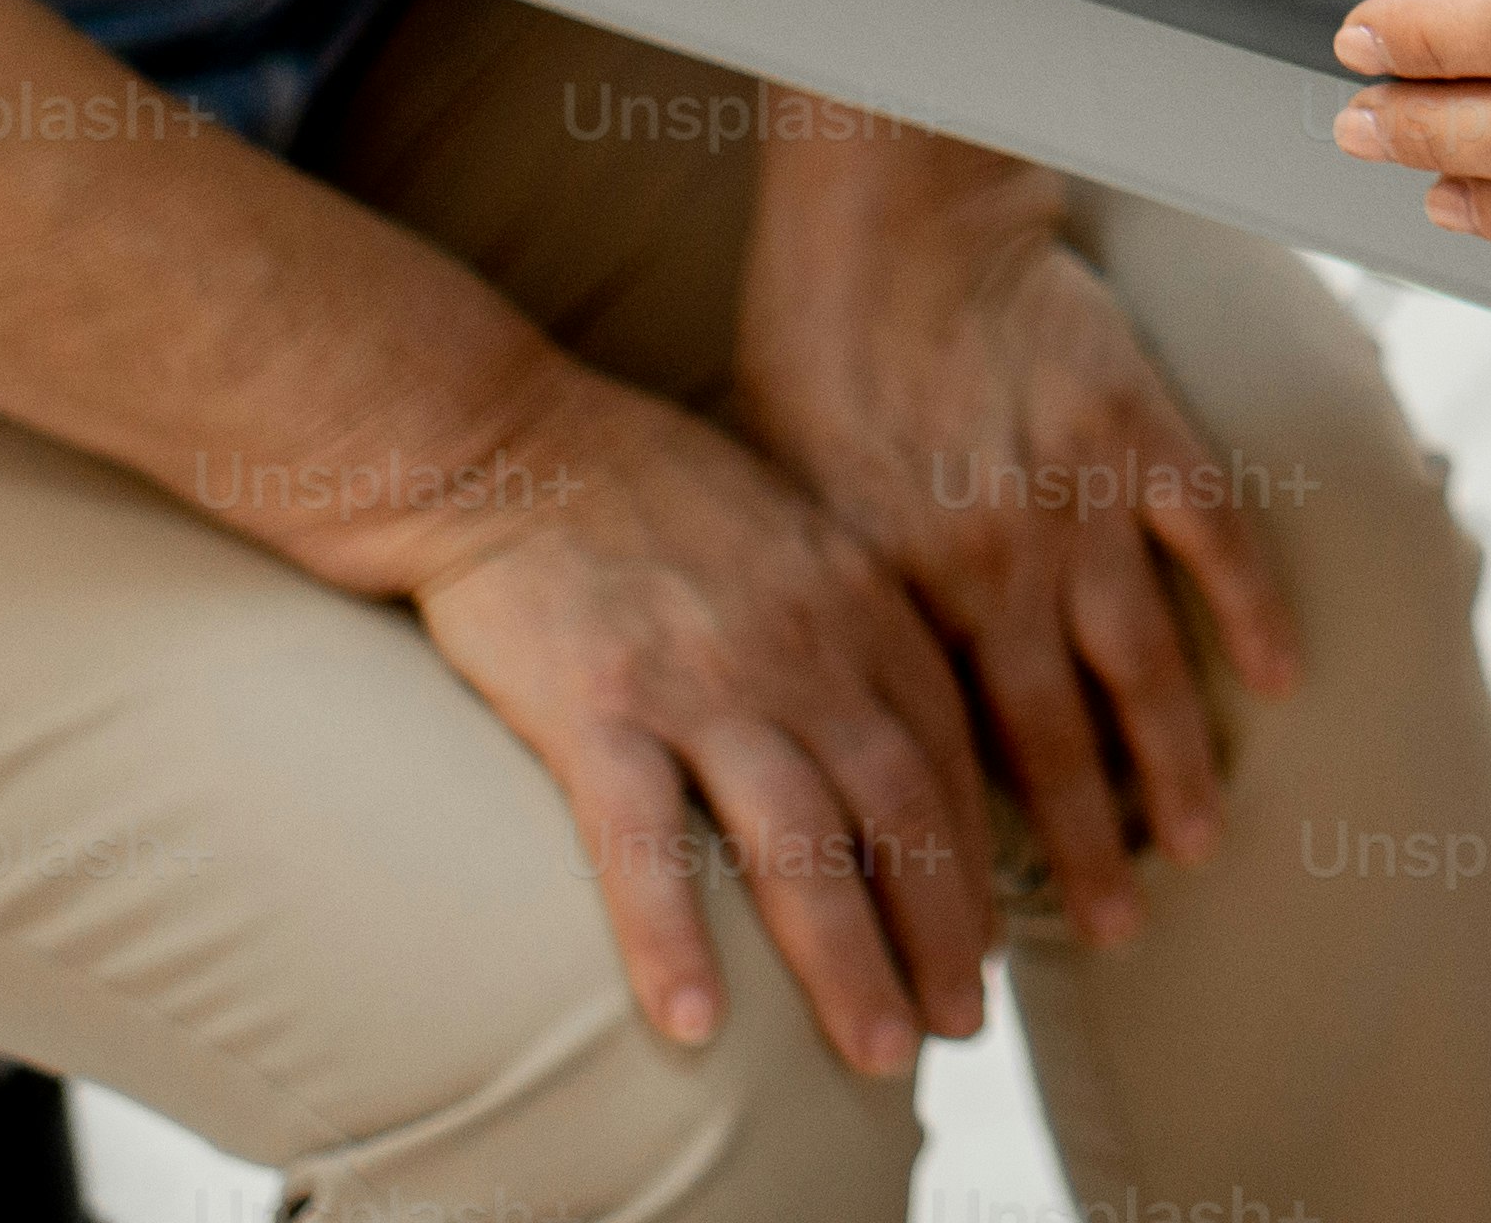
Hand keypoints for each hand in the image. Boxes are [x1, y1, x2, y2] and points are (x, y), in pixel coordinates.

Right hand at [399, 362, 1001, 1079]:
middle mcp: (803, 643)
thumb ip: (847, 621)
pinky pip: (644, 844)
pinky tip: (697, 1022)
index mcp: (858, 598)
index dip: (974, 854)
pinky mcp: (596, 706)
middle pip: (900, 809)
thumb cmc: (640, 492)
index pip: (947, 748)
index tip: (988, 940)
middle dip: (945, 928)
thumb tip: (887, 723)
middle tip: (963, 1024)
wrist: (502, 440)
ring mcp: (702, 678)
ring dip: (850, 958)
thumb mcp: (786, 533)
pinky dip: (673, 937)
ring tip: (882, 1051)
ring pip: (801, 842)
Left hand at [730, 121, 1306, 950]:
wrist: (890, 220)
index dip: (967, 852)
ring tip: (1202, 845)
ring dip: (1177, 766)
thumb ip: (840, 604)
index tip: (985, 929)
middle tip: (1122, 932)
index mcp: (897, 596)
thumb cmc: (812, 349)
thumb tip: (839, 710)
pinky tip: (1278, 678)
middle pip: (1055, 744)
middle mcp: (992, 571)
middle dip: (1090, 851)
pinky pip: (1213, 540)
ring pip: (1143, 667)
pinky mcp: (1141, 434)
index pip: (943, 760)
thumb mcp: (792, 503)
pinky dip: (1250, 612)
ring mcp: (1077, 504)